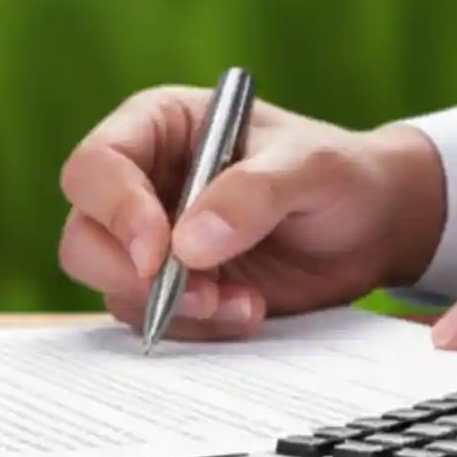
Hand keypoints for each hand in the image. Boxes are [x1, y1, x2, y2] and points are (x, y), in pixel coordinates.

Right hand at [58, 85, 445, 339]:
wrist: (373, 229)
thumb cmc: (340, 175)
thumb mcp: (312, 169)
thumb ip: (253, 194)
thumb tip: (187, 245)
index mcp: (157, 128)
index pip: (95, 167)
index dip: (115, 211)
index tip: (159, 254)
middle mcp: (140, 184)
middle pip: (84, 235)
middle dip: (133, 274)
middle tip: (198, 293)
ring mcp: (151, 241)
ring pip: (112, 286)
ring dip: (172, 307)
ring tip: (243, 301)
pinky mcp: (170, 289)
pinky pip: (151, 319)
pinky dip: (196, 327)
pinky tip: (248, 310)